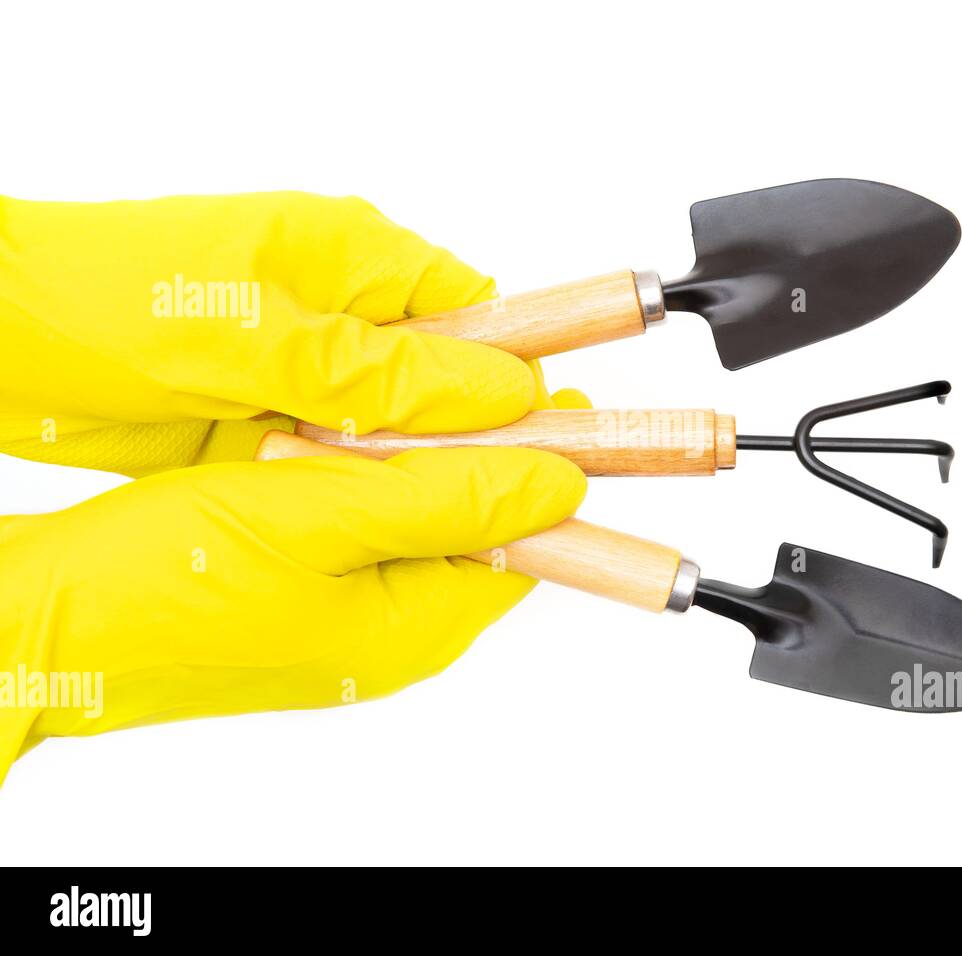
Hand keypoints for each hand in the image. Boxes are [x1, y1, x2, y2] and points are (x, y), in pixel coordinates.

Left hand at [0, 192, 551, 474]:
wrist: (1, 335)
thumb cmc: (113, 295)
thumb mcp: (260, 335)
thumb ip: (380, 370)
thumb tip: (501, 394)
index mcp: (359, 258)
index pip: (480, 316)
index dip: (515, 381)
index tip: (541, 443)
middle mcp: (347, 315)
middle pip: (450, 386)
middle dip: (464, 444)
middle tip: (486, 503)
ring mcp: (311, 373)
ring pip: (398, 436)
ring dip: (402, 475)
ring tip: (414, 518)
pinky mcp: (276, 421)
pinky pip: (342, 465)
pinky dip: (350, 494)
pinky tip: (355, 520)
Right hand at [0, 446, 585, 783]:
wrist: (48, 623)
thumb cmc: (165, 579)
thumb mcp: (320, 518)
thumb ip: (444, 498)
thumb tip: (558, 483)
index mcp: (415, 626)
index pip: (526, 545)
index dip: (541, 465)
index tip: (547, 391)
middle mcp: (392, 634)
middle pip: (475, 530)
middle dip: (476, 455)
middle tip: (463, 379)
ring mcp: (347, 621)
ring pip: (414, 521)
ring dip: (412, 460)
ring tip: (392, 398)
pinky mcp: (304, 601)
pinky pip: (361, 529)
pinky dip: (360, 478)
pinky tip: (334, 438)